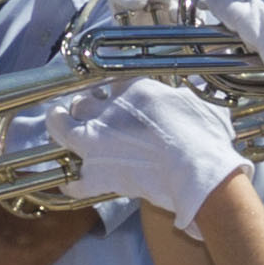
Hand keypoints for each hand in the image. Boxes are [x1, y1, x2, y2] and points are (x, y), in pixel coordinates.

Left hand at [58, 79, 247, 224]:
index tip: (117, 92)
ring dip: (58, 124)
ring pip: (62, 127)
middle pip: (83, 101)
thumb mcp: (204, 107)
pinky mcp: (98, 173)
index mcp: (135, 89)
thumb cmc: (205, 137)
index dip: (113, 88)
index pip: (114, 80)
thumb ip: (191, 99)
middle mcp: (109, 110)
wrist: (196, 170)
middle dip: (84, 105)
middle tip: (88, 109)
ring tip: (58, 121)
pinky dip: (71, 183)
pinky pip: (74, 181)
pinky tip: (69, 183)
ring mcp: (97, 141)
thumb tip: (195, 96)